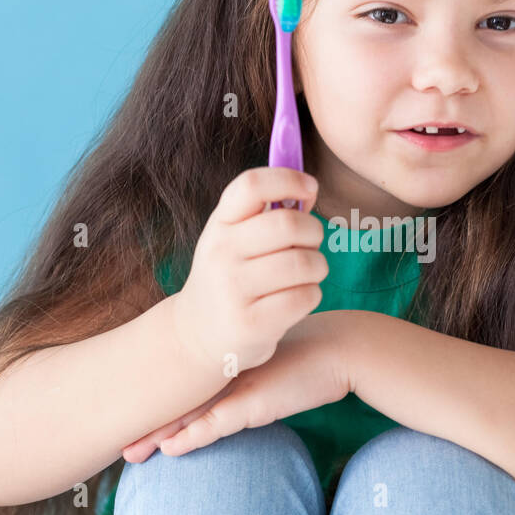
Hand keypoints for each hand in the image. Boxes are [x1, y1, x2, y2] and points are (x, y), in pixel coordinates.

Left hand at [120, 311, 351, 460]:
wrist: (341, 348)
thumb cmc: (310, 359)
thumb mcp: (271, 370)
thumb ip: (251, 383)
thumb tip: (237, 400)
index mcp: (225, 364)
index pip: (182, 387)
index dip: (157, 405)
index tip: (132, 420)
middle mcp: (224, 372)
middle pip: (176, 400)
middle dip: (146, 423)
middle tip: (118, 445)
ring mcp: (237, 386)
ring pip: (188, 415)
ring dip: (158, 436)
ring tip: (131, 453)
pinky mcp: (254, 402)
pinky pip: (216, 424)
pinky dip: (192, 438)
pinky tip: (171, 450)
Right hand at [171, 166, 326, 375]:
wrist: (196, 335)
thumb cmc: (230, 277)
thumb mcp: (232, 239)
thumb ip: (264, 212)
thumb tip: (308, 188)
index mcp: (220, 224)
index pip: (252, 185)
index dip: (289, 179)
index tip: (311, 189)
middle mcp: (221, 253)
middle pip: (288, 225)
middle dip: (314, 232)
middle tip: (310, 244)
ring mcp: (233, 290)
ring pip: (303, 263)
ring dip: (317, 267)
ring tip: (306, 274)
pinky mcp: (251, 323)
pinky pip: (305, 297)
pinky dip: (311, 295)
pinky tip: (297, 298)